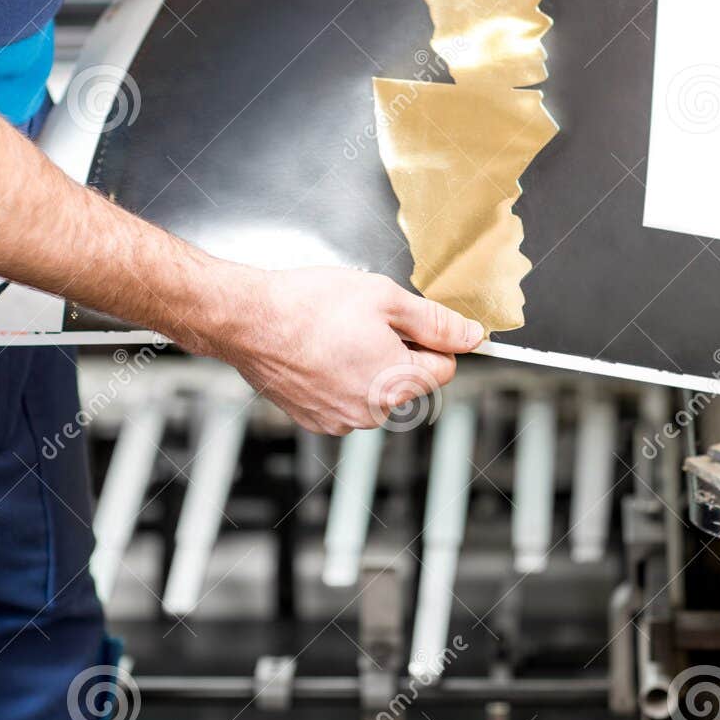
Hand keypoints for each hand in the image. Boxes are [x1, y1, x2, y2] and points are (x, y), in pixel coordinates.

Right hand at [206, 266, 482, 434]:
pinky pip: (345, 400)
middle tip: (367, 322)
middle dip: (399, 353)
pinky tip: (320, 353)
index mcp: (396, 382)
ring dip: (368, 366)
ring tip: (338, 335)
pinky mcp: (315, 419)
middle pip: (410, 382)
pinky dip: (340, 379)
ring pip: (376, 391)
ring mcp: (340, 420)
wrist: (248, 320)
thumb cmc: (309, 306)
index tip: (414, 322)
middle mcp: (370, 412)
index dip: (434, 340)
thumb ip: (435, 322)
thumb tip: (471, 337)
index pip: (445, 369)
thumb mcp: (386, 299)